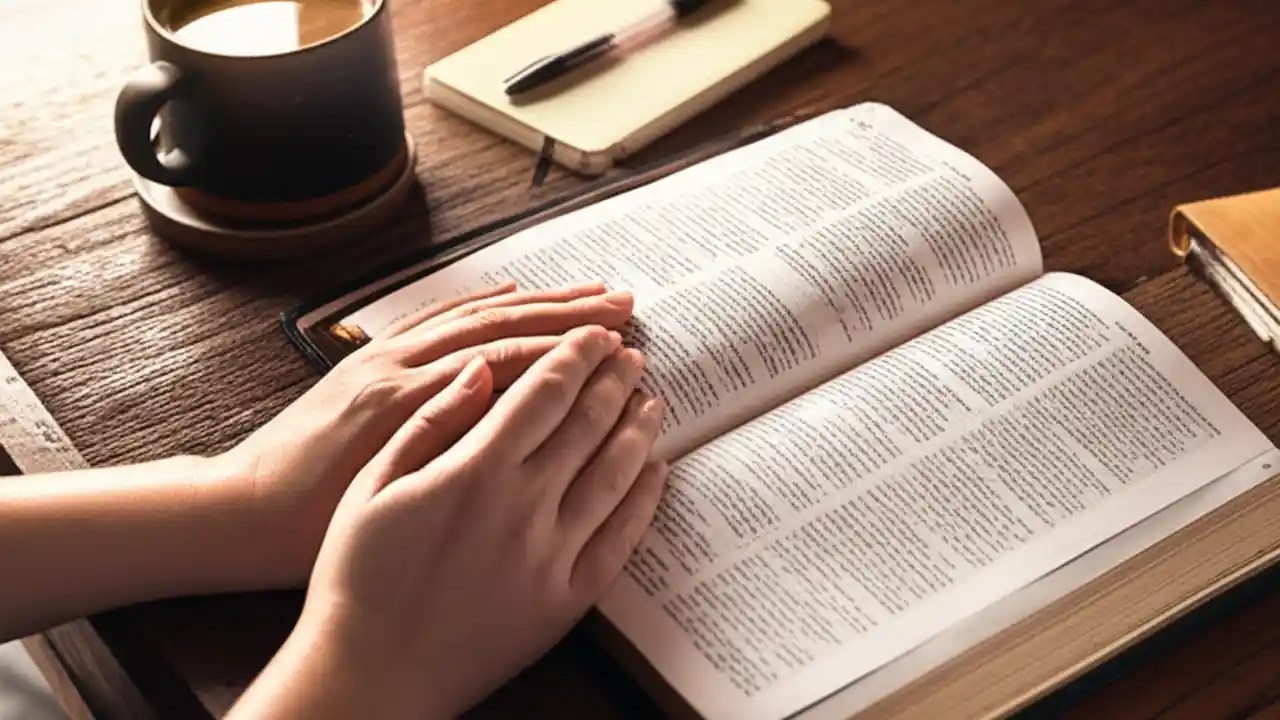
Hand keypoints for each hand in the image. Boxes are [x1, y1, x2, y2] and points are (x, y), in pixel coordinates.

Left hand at [217, 282, 635, 588]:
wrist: (235, 510)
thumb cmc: (306, 524)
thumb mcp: (374, 497)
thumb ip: (434, 443)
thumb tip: (494, 393)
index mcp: (404, 401)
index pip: (504, 363)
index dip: (566, 354)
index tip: (618, 349)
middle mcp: (398, 365)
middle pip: (498, 325)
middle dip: (567, 314)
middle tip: (624, 306)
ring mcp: (384, 356)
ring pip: (474, 313)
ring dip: (537, 299)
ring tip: (590, 291)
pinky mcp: (371, 358)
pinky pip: (435, 316)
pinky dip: (480, 300)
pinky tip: (514, 293)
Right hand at [231, 326, 668, 718]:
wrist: (371, 676)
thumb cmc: (357, 579)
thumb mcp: (373, 486)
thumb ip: (430, 421)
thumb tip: (477, 369)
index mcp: (474, 470)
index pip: (544, 393)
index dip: (576, 356)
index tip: (595, 335)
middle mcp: (523, 506)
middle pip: (587, 424)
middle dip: (614, 380)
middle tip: (631, 354)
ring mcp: (552, 554)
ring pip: (614, 473)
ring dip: (637, 429)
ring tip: (650, 399)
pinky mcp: (567, 599)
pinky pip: (622, 537)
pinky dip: (645, 497)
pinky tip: (655, 470)